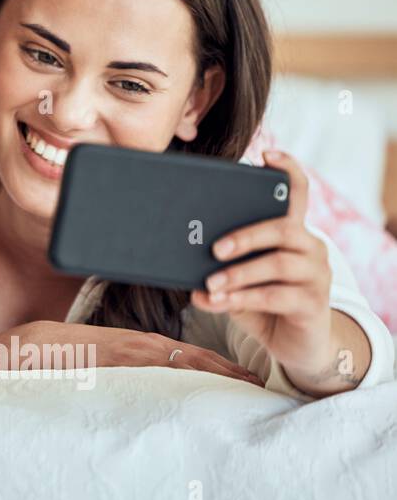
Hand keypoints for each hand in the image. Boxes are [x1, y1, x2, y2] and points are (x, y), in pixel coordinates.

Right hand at [0, 320, 264, 385]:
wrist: (18, 348)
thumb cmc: (46, 354)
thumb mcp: (85, 355)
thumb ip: (112, 362)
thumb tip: (134, 375)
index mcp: (124, 343)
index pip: (175, 350)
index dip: (208, 360)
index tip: (235, 371)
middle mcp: (128, 345)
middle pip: (184, 353)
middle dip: (219, 364)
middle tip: (253, 378)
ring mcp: (122, 353)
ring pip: (175, 359)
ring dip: (209, 368)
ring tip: (241, 381)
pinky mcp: (114, 360)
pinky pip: (153, 366)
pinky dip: (181, 369)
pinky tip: (202, 379)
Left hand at [190, 150, 336, 379]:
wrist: (295, 344)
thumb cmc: (262, 303)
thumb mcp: (238, 281)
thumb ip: (218, 269)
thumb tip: (181, 269)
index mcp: (291, 232)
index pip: (297, 192)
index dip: (287, 170)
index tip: (266, 155)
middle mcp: (310, 247)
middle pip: (284, 228)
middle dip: (246, 235)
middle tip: (214, 248)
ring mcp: (317, 275)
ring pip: (279, 264)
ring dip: (239, 273)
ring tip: (210, 283)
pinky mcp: (314, 304)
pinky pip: (276, 297)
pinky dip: (242, 298)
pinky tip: (218, 301)